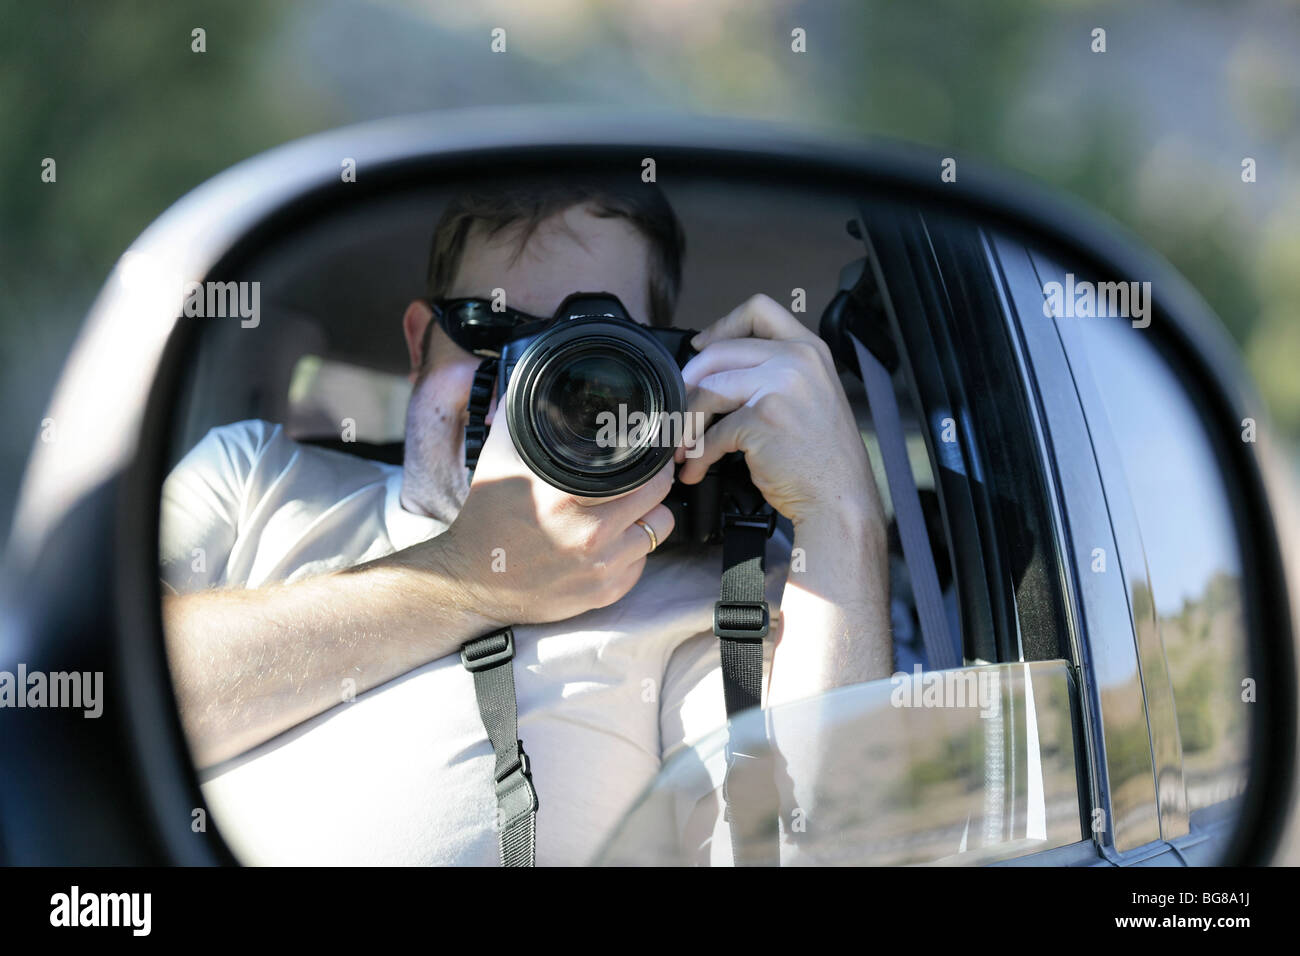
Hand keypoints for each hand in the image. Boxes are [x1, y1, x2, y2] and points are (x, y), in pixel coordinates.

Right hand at [431, 405, 675, 627]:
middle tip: (641, 474)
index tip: (649, 448)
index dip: (651, 454)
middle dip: (653, 480)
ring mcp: (600, 568)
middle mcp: (588, 534)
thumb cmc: (487, 518)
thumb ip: (526, 419)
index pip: (642, 468)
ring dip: (648, 515)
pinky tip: (611, 539)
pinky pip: (643, 561)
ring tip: (626, 507)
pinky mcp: (605, 593)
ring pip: (659, 528)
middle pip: (658, 495)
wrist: (472, 581)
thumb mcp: (501, 459)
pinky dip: (634, 549)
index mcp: (566, 497)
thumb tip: (540, 382)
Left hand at [676, 294, 877, 528]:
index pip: (758, 310)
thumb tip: (720, 370)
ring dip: (686, 422)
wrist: (842, 498)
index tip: (702, 346)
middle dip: (689, 381)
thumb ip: (777, 372)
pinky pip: (714, 433)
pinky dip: (698, 455)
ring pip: (708, 390)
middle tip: (678, 405)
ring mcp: (780, 387)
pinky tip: (696, 468)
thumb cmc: (825, 458)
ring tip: (681, 444)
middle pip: (720, 352)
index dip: (721, 325)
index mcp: (809, 349)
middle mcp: (796, 360)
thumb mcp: (812, 395)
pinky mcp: (763, 419)